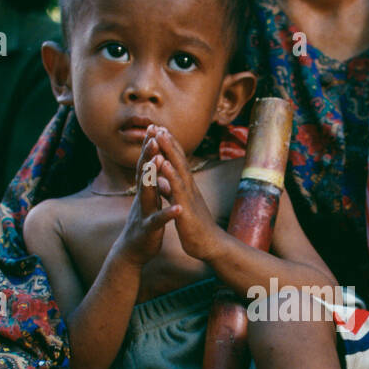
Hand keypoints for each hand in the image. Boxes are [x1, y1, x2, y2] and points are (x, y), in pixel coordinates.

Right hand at [121, 128, 183, 266]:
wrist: (133, 251)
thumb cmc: (143, 223)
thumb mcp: (148, 200)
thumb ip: (151, 183)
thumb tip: (152, 164)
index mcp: (145, 191)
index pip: (146, 164)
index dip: (149, 146)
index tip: (154, 126)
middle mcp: (142, 198)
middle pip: (144, 172)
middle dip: (148, 153)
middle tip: (152, 135)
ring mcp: (144, 212)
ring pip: (147, 192)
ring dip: (152, 176)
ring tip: (159, 160)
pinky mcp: (149, 229)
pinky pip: (158, 220)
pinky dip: (168, 214)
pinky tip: (178, 208)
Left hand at [145, 125, 223, 261]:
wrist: (210, 245)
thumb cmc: (196, 227)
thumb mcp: (182, 205)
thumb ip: (173, 190)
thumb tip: (163, 178)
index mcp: (186, 187)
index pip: (177, 162)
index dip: (169, 145)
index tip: (159, 130)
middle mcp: (189, 187)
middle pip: (178, 159)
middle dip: (168, 141)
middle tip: (157, 124)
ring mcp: (188, 195)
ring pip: (178, 168)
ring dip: (169, 150)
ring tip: (160, 134)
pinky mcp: (186, 207)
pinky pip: (177, 188)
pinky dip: (170, 173)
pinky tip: (163, 162)